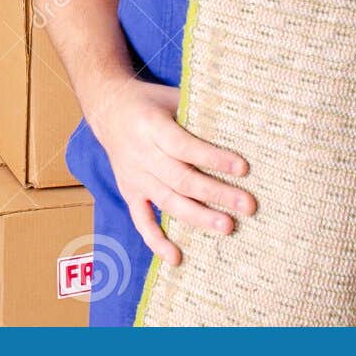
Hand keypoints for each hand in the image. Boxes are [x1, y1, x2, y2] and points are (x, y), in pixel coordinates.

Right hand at [85, 75, 255, 265]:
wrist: (107, 107)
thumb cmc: (150, 101)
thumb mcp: (172, 96)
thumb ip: (198, 112)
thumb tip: (241, 126)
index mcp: (151, 126)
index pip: (184, 146)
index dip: (213, 158)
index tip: (243, 168)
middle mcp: (141, 154)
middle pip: (181, 178)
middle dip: (216, 193)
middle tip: (247, 205)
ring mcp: (134, 176)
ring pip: (168, 201)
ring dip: (198, 217)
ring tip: (228, 227)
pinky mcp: (129, 191)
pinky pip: (141, 220)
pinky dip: (156, 241)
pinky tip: (176, 258)